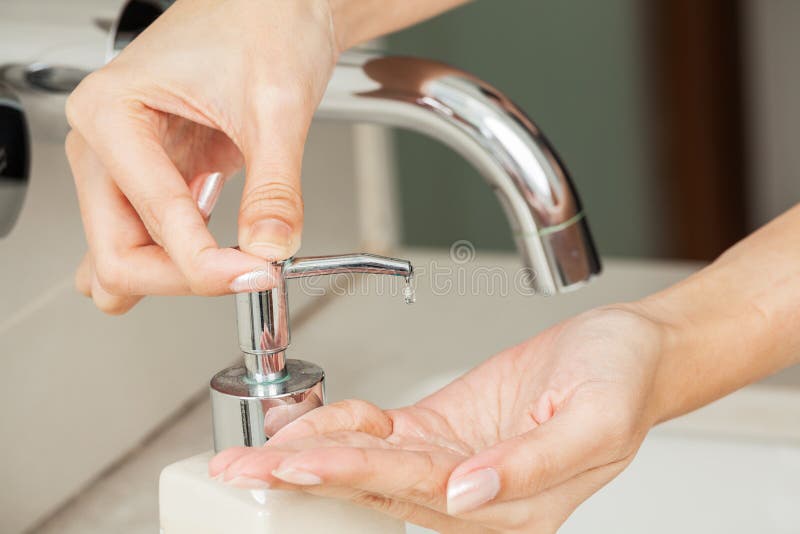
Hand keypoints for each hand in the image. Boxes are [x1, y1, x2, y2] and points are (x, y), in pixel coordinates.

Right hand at [65, 0, 340, 313]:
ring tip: (235, 270)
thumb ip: (275, 187)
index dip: (205, 262)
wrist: (274, 4)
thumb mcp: (276, 107)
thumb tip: (270, 247)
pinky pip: (149, 242)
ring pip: (124, 256)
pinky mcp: (152, 180)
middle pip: (117, 252)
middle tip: (247, 278)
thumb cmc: (262, 23)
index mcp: (113, 112)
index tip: (257, 273)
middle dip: (180, 278)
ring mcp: (123, 166)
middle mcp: (104, 142)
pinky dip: (182, 262)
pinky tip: (220, 259)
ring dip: (174, 277)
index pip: (150, 219)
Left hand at [210, 306, 666, 532]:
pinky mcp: (445, 433)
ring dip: (314, 453)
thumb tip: (467, 496)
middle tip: (245, 469)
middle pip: (376, 489)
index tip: (296, 463)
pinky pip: (384, 436)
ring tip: (259, 447)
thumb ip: (530, 466)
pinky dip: (344, 426)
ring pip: (370, 466)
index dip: (350, 477)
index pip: (414, 495)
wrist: (630, 350)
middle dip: (307, 477)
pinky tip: (309, 420)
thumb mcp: (594, 422)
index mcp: (512, 508)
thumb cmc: (623, 381)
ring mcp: (455, 465)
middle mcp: (474, 496)